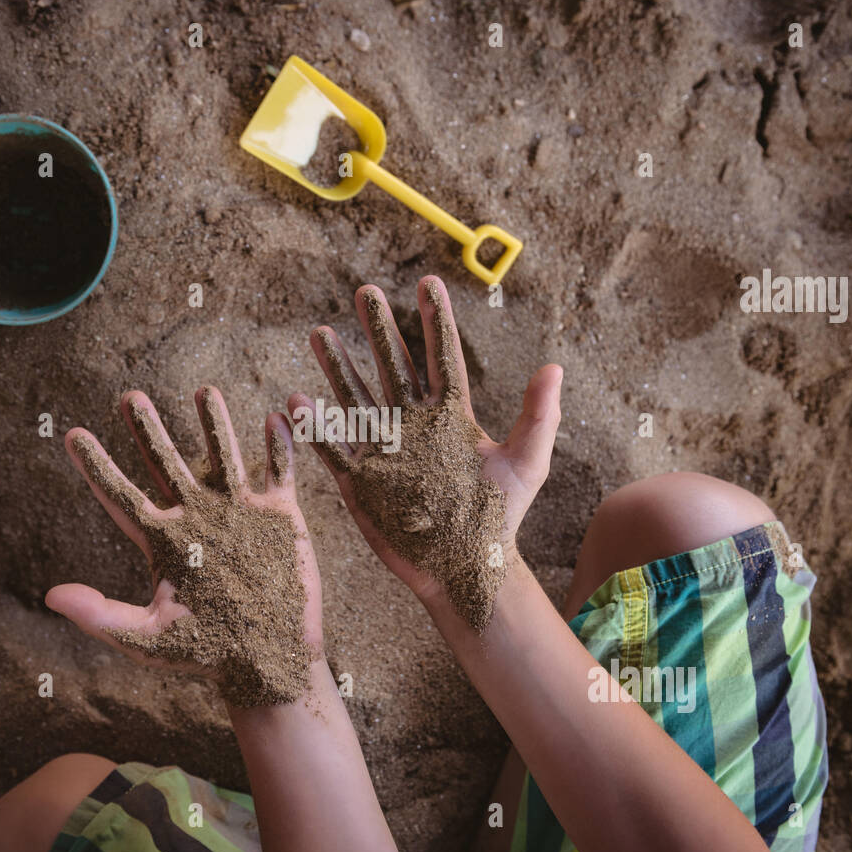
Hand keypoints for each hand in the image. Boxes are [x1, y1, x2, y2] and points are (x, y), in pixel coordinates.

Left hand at [47, 386, 323, 705]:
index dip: (96, 466)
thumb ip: (100, 615)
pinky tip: (277, 415)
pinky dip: (280, 444)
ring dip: (214, 423)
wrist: (269, 661)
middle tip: (128, 396)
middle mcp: (198, 517)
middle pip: (166, 462)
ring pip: (223, 454)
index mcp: (164, 540)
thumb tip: (50, 595)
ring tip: (204, 390)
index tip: (73, 435)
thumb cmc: (205, 655)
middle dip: (147, 430)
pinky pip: (280, 470)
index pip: (121, 495)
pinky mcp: (279, 516)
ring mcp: (239, 512)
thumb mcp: (147, 638)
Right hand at [288, 275, 561, 626]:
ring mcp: (386, 449)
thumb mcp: (526, 463)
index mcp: (451, 416)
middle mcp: (415, 425)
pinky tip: (297, 400)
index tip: (427, 282)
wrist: (468, 569)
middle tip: (364, 291)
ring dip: (339, 366)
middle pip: (392, 366)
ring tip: (321, 332)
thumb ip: (538, 416)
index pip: (441, 357)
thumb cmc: (500, 519)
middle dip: (378, 329)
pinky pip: (333, 446)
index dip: (434, 321)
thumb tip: (554, 367)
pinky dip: (315, 426)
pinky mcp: (362, 480)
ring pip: (357, 397)